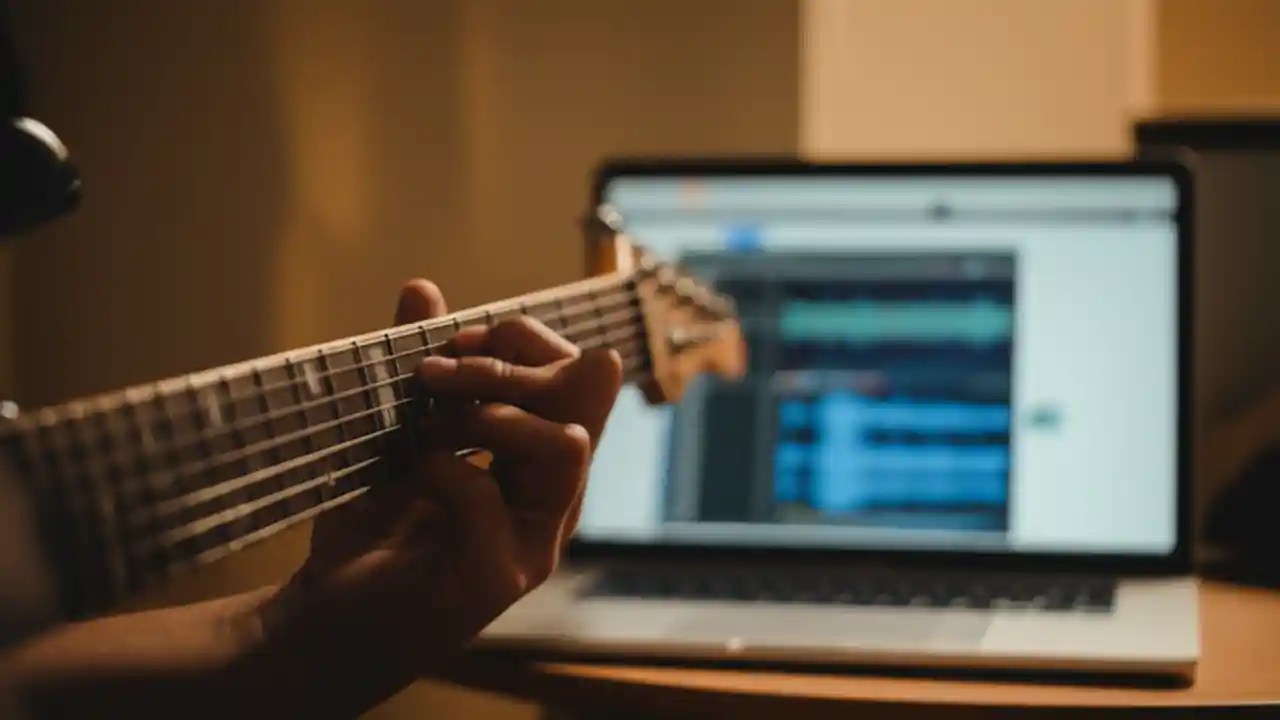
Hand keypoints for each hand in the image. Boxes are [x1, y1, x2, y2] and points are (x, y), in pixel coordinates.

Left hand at [258, 280, 621, 687]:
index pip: (579, 378)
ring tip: (428, 428)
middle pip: (582, 401)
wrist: (330, 619)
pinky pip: (488, 498)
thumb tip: (424, 289)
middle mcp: (551, 497)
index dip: (527, 342)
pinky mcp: (497, 577)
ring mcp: (533, 541)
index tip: (456, 340)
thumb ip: (420, 368)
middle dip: (507, 366)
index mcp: (538, 459)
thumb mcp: (397, 433)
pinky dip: (444, 471)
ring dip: (490, 415)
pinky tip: (410, 475)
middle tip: (433, 372)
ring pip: (564, 447)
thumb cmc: (375, 528)